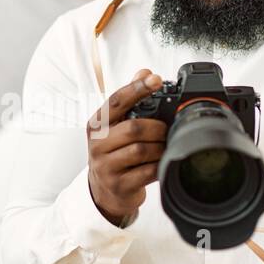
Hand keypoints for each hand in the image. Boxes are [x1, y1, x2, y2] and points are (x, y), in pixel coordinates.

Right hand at [86, 68, 167, 224]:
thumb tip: (144, 71)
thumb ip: (129, 99)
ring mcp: (106, 166)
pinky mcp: (119, 185)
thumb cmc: (112, 153)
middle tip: (166, 129)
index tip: (156, 79)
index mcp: (96, 124)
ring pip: (141, 150)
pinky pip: (147, 172)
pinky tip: (161, 163)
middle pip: (133, 128)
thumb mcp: (114, 126)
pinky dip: (159, 165)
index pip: (117, 101)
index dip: (137, 88)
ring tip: (164, 147)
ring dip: (160, 147)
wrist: (103, 191)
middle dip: (157, 128)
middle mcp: (97, 144)